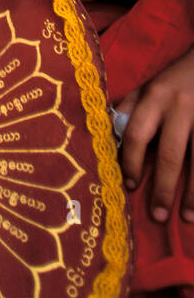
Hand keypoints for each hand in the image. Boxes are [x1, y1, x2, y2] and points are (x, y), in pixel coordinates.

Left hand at [117, 47, 193, 223]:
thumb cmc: (173, 80)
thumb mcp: (147, 86)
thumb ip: (130, 109)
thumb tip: (111, 137)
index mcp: (155, 97)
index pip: (137, 133)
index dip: (132, 162)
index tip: (130, 186)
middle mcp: (179, 107)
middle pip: (171, 154)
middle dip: (164, 188)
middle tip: (159, 216)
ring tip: (188, 218)